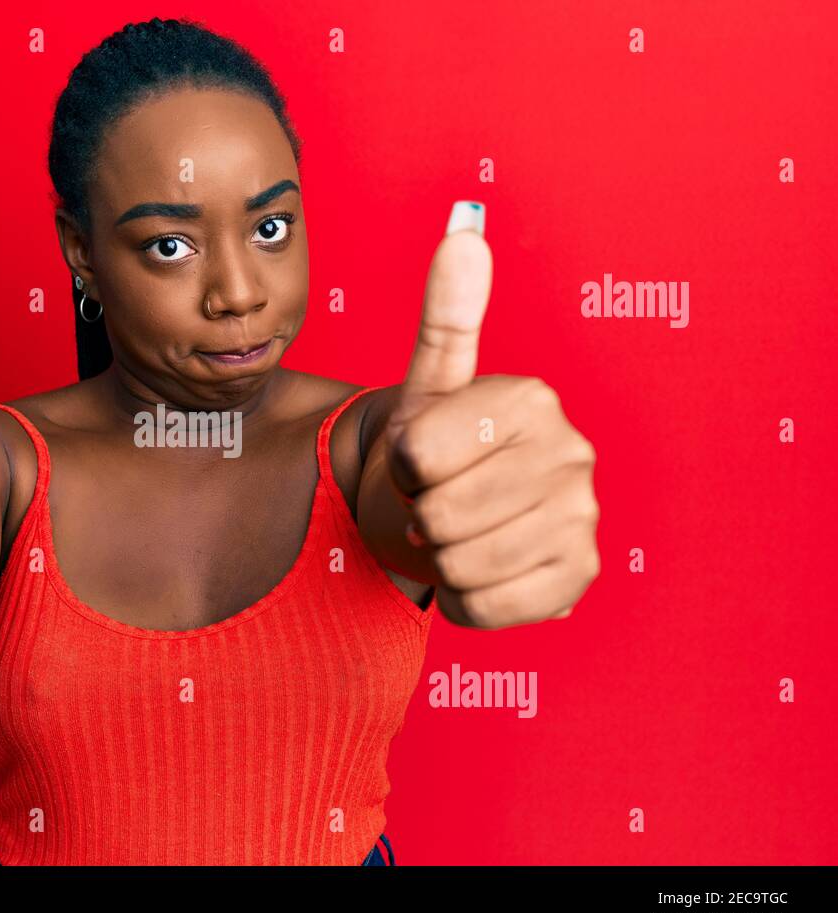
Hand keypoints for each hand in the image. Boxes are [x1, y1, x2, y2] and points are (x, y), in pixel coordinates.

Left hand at [385, 209, 599, 627]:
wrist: (455, 523)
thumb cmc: (434, 455)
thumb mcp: (430, 387)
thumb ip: (447, 316)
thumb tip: (463, 234)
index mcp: (531, 400)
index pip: (417, 456)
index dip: (399, 467)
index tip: (418, 461)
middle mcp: (572, 454)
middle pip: (440, 513)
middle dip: (419, 515)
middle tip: (437, 501)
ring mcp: (583, 519)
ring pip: (460, 563)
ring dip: (438, 558)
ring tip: (456, 532)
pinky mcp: (579, 579)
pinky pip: (485, 607)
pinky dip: (464, 600)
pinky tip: (479, 570)